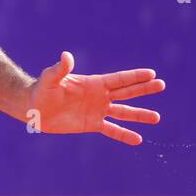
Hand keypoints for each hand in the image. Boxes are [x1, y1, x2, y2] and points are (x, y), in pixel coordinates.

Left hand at [26, 51, 163, 145]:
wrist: (34, 108)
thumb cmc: (41, 90)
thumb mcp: (50, 79)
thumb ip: (60, 69)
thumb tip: (66, 56)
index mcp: (93, 83)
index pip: (118, 79)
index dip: (134, 76)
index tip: (152, 73)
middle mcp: (99, 96)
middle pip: (126, 92)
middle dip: (144, 89)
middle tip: (162, 85)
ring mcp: (97, 111)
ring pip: (123, 112)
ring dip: (139, 115)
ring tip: (157, 117)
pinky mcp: (91, 125)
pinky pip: (112, 130)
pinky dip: (124, 135)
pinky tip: (138, 139)